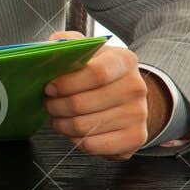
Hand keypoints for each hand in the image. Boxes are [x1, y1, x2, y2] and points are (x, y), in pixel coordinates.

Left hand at [42, 30, 167, 158]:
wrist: (127, 96)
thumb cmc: (97, 73)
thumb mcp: (85, 51)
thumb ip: (66, 44)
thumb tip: (50, 47)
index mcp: (124, 60)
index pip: (96, 73)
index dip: (66, 83)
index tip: (49, 87)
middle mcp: (136, 87)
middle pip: (82, 103)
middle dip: (55, 106)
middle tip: (49, 104)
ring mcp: (139, 114)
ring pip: (83, 126)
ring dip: (61, 124)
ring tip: (59, 116)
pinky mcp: (136, 137)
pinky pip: (93, 145)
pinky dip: (75, 140)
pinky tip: (74, 131)